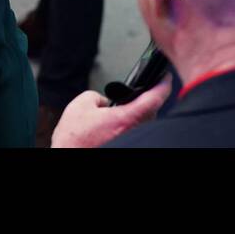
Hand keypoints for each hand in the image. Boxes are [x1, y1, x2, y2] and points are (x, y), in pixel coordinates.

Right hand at [51, 74, 172, 147]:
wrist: (69, 155)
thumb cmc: (74, 140)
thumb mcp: (80, 105)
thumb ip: (97, 96)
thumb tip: (104, 101)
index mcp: (124, 119)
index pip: (152, 100)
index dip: (162, 86)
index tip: (166, 79)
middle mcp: (131, 132)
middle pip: (151, 113)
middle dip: (149, 99)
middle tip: (148, 89)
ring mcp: (129, 142)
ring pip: (143, 124)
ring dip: (140, 113)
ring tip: (132, 105)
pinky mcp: (125, 146)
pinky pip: (134, 132)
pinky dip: (130, 124)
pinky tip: (121, 122)